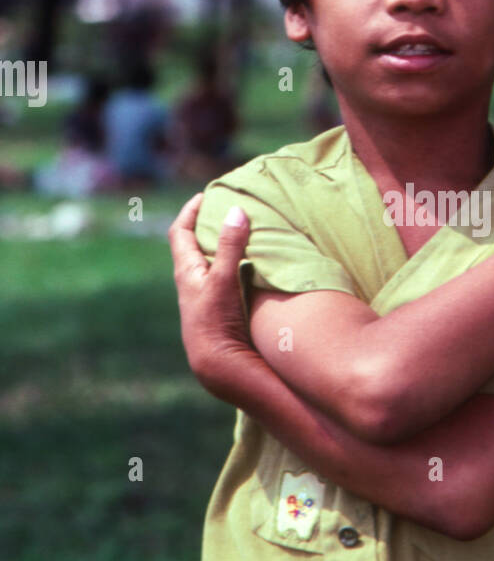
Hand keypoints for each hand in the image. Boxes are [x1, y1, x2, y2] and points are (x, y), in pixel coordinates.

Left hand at [167, 192, 253, 397]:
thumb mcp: (223, 279)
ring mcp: (202, 299)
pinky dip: (228, 267)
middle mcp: (190, 284)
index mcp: (186, 271)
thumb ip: (230, 246)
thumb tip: (235, 210)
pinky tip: (246, 269)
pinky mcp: (215, 312)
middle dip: (204, 227)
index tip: (204, 196)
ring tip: (237, 234)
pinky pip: (218, 280)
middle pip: (191, 247)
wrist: (216, 364)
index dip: (190, 212)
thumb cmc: (215, 321)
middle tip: (222, 211)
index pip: (180, 233)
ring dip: (217, 248)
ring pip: (205, 265)